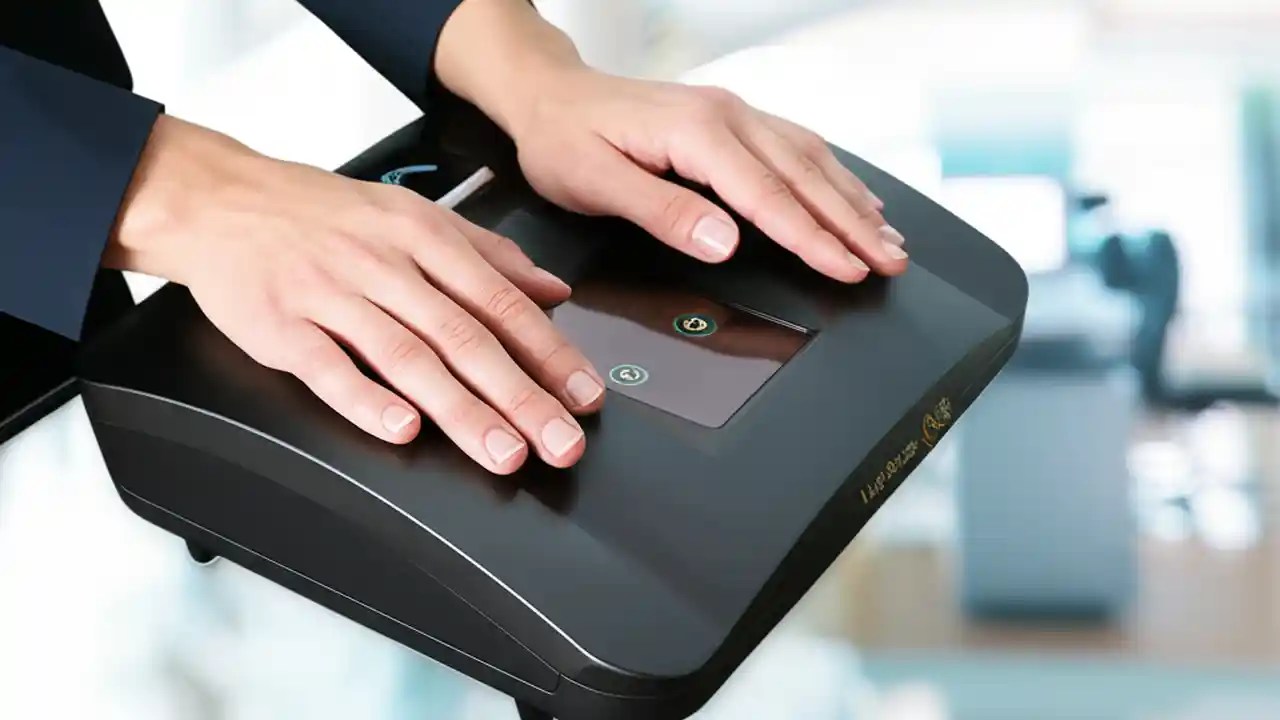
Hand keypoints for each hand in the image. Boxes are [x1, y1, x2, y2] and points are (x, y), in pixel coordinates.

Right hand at [106, 116, 605, 472]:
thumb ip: (489, 255)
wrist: (218, 198)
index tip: (585, 395)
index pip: (501, 302)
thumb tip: (554, 290)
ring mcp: (331, 294)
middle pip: (464, 336)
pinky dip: (366, 399)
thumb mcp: (413, 217)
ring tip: (503, 453)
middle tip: (561, 442)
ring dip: (461, 410)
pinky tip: (402, 429)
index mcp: (424, 238)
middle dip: (521, 395)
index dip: (550, 352)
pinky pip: (327, 366)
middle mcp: (384, 265)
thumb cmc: (321, 214)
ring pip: (407, 356)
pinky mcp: (279, 325)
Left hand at [436, 1, 906, 283]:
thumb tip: (723, 241)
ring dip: (852, 202)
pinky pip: (798, 147)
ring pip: (811, 159)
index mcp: (696, 132)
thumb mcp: (595, 181)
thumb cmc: (564, 138)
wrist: (549, 94)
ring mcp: (735, 114)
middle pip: (805, 176)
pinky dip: (834, 178)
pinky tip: (853, 199)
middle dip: (852, 225)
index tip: (848, 269)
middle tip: (889, 264)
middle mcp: (727, 116)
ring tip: (888, 241)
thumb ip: (662, 211)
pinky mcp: (734, 120)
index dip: (813, 238)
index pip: (768, 196)